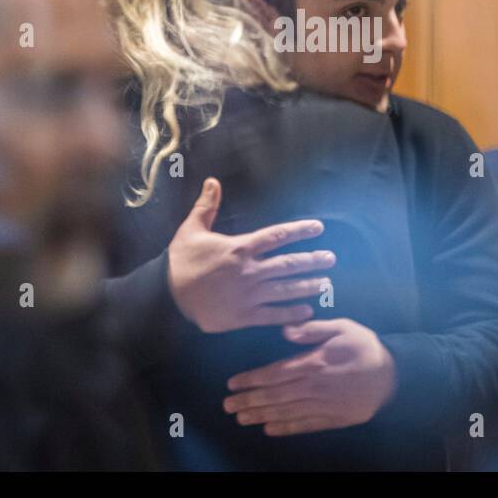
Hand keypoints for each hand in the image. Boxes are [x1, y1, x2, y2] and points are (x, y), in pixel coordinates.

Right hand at [167, 178, 333, 333]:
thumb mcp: (191, 229)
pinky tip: (307, 312)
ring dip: (307, 286)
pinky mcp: (242, 316)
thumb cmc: (181, 261)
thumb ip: (207, 206)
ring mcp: (248, 295)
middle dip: (312, 260)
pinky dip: (291, 314)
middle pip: (288, 264)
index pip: (276, 236)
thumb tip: (213, 181)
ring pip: (285, 290)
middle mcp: (248, 271)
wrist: (166, 295)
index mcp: (240, 247)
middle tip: (331, 258)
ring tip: (325, 283)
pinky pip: (272, 315)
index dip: (299, 231)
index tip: (318, 228)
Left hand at [223, 318, 396, 435]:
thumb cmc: (365, 346)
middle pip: (275, 395)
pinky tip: (269, 429)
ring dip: (261, 415)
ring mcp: (323, 405)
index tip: (232, 383)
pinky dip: (286, 428)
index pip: (275, 373)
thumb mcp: (343, 327)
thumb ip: (313, 329)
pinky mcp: (333, 418)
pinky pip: (305, 425)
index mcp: (314, 362)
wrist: (394, 375)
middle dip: (249, 400)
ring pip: (285, 412)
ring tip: (241, 418)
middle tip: (227, 405)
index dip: (252, 379)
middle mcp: (314, 387)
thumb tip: (285, 330)